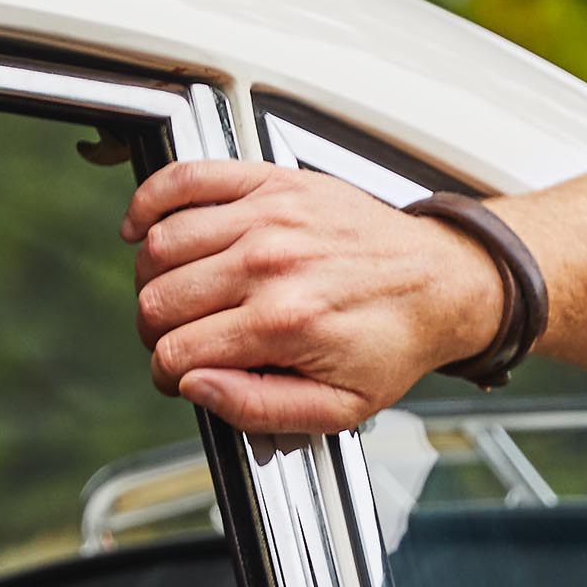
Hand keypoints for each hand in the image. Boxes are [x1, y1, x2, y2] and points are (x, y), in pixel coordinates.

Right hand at [127, 159, 508, 437]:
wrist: (440, 283)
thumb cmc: (392, 341)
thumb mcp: (340, 407)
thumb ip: (259, 407)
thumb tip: (196, 387)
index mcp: (284, 323)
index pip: (177, 352)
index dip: (167, 375)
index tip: (179, 375)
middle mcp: (271, 264)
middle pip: (159, 300)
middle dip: (155, 331)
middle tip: (176, 340)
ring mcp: (268, 217)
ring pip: (161, 246)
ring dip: (151, 277)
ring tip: (172, 294)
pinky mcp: (273, 183)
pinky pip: (185, 178)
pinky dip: (151, 201)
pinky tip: (146, 227)